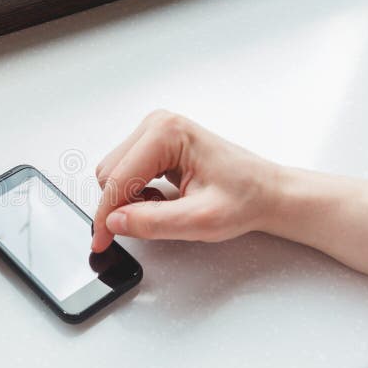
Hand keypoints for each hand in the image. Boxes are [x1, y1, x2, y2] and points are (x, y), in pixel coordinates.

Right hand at [91, 110, 278, 250]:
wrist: (266, 191)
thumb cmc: (245, 198)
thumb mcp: (201, 220)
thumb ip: (154, 222)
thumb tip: (115, 222)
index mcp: (167, 133)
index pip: (117, 178)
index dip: (106, 215)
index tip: (101, 242)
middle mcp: (157, 125)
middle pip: (108, 173)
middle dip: (120, 205)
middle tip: (150, 222)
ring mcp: (154, 131)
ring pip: (112, 173)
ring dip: (128, 199)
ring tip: (163, 207)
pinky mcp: (153, 142)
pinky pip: (124, 172)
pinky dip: (134, 193)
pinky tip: (160, 198)